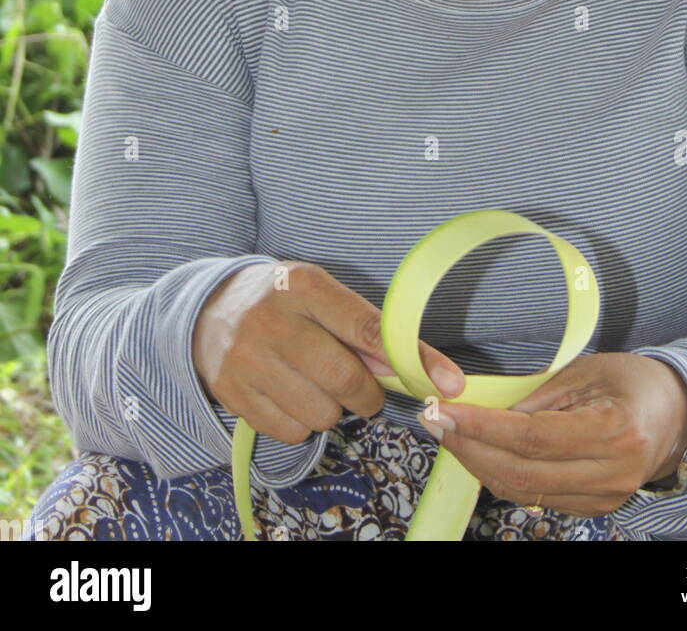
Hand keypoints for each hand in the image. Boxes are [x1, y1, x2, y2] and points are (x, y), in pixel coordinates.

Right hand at [192, 261, 465, 446]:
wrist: (210, 308)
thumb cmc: (285, 301)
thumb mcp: (323, 295)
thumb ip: (366, 328)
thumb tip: (410, 370)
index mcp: (304, 285)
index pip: (368, 328)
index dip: (412, 360)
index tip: (447, 383)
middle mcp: (272, 319)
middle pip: (344, 379)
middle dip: (368, 395)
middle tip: (364, 391)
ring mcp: (247, 358)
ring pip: (321, 413)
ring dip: (333, 409)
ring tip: (317, 385)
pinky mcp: (230, 392)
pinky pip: (291, 431)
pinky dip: (303, 423)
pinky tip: (292, 395)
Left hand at [417, 351, 686, 515]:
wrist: (677, 415)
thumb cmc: (631, 382)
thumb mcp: (585, 371)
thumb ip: (536, 395)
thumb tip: (483, 408)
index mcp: (613, 430)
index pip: (532, 438)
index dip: (483, 427)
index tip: (444, 411)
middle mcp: (610, 472)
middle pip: (522, 472)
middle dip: (469, 448)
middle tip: (434, 421)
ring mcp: (603, 497)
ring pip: (523, 491)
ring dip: (480, 463)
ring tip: (451, 433)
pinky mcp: (594, 508)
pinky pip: (536, 497)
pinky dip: (503, 475)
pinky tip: (482, 450)